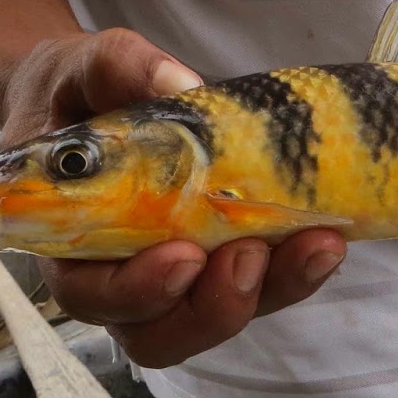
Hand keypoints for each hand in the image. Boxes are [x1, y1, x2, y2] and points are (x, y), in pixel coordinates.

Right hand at [0, 29, 345, 367]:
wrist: (96, 99)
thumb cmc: (79, 91)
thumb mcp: (88, 67)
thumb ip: (122, 69)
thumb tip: (179, 82)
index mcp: (69, 242)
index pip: (93, 294)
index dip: (137, 290)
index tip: (183, 256)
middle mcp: (122, 275)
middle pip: (162, 331)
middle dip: (214, 305)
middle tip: (251, 254)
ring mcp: (179, 278)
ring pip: (219, 317)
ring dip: (273, 289)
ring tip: (317, 243)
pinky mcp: (224, 263)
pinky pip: (260, 288)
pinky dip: (296, 270)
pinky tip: (328, 237)